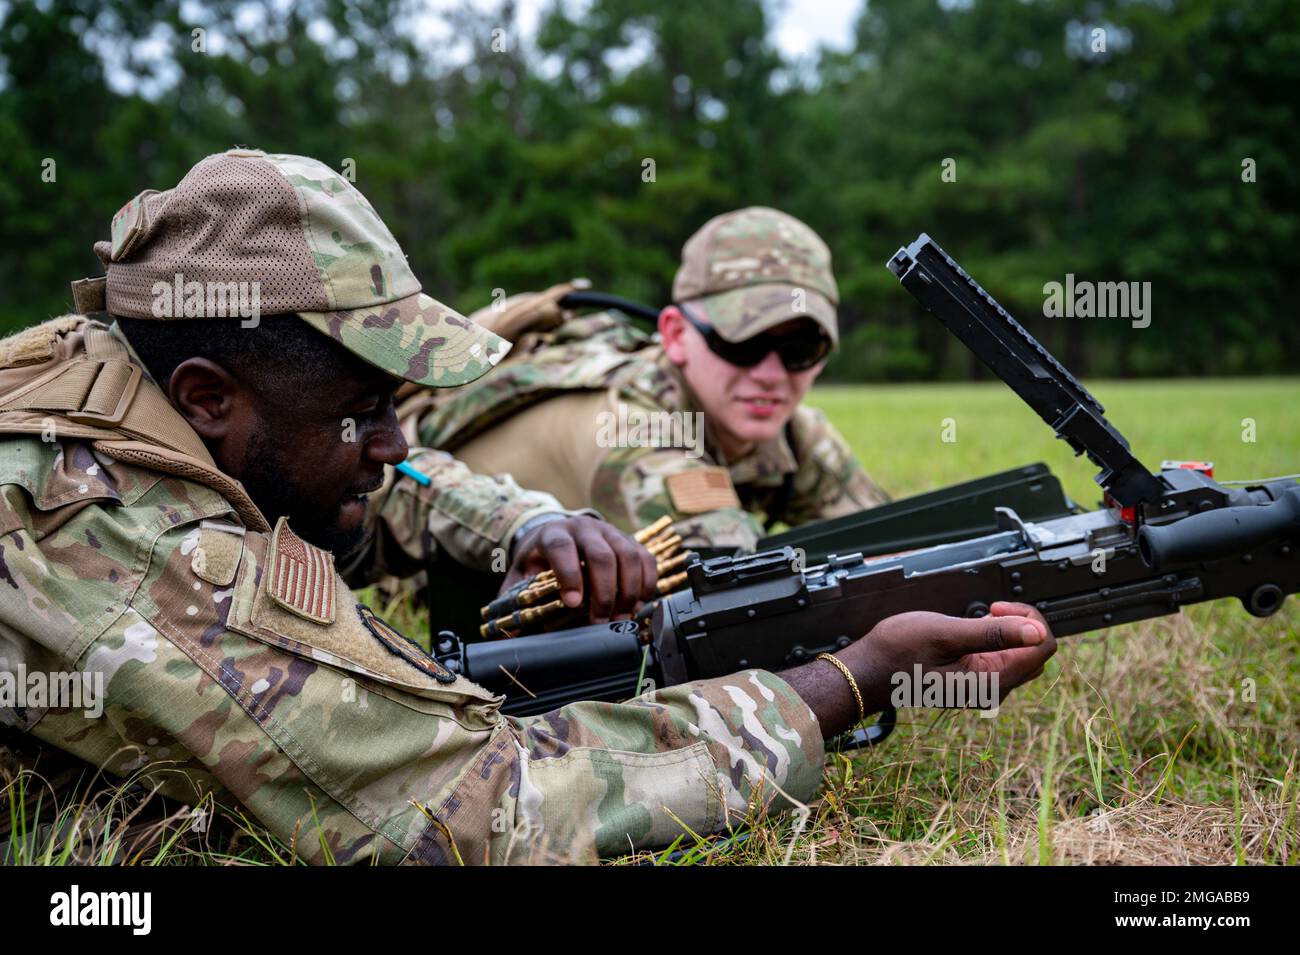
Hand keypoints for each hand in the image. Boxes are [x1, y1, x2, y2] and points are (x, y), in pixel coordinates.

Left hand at [503, 516, 658, 623]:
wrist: (558, 536)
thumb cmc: (539, 562)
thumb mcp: (521, 576)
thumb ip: (516, 600)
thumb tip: (511, 635)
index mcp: (554, 533)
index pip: (563, 548)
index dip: (570, 575)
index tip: (574, 603)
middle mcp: (584, 528)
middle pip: (602, 555)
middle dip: (604, 592)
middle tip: (600, 621)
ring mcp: (611, 532)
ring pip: (629, 556)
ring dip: (628, 592)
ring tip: (621, 619)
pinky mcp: (630, 541)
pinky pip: (647, 559)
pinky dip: (647, 584)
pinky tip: (636, 605)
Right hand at [787, 602, 1056, 736]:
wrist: (867, 673)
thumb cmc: (898, 652)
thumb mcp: (945, 634)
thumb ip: (993, 633)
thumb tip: (1037, 632)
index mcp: (991, 681)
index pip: (1042, 648)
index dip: (1030, 620)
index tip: (997, 608)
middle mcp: (992, 689)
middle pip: (1035, 652)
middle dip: (1021, 624)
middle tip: (989, 609)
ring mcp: (983, 686)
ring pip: (1020, 655)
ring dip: (1006, 631)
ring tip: (976, 617)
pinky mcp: (972, 681)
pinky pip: (1000, 658)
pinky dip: (993, 639)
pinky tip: (970, 629)